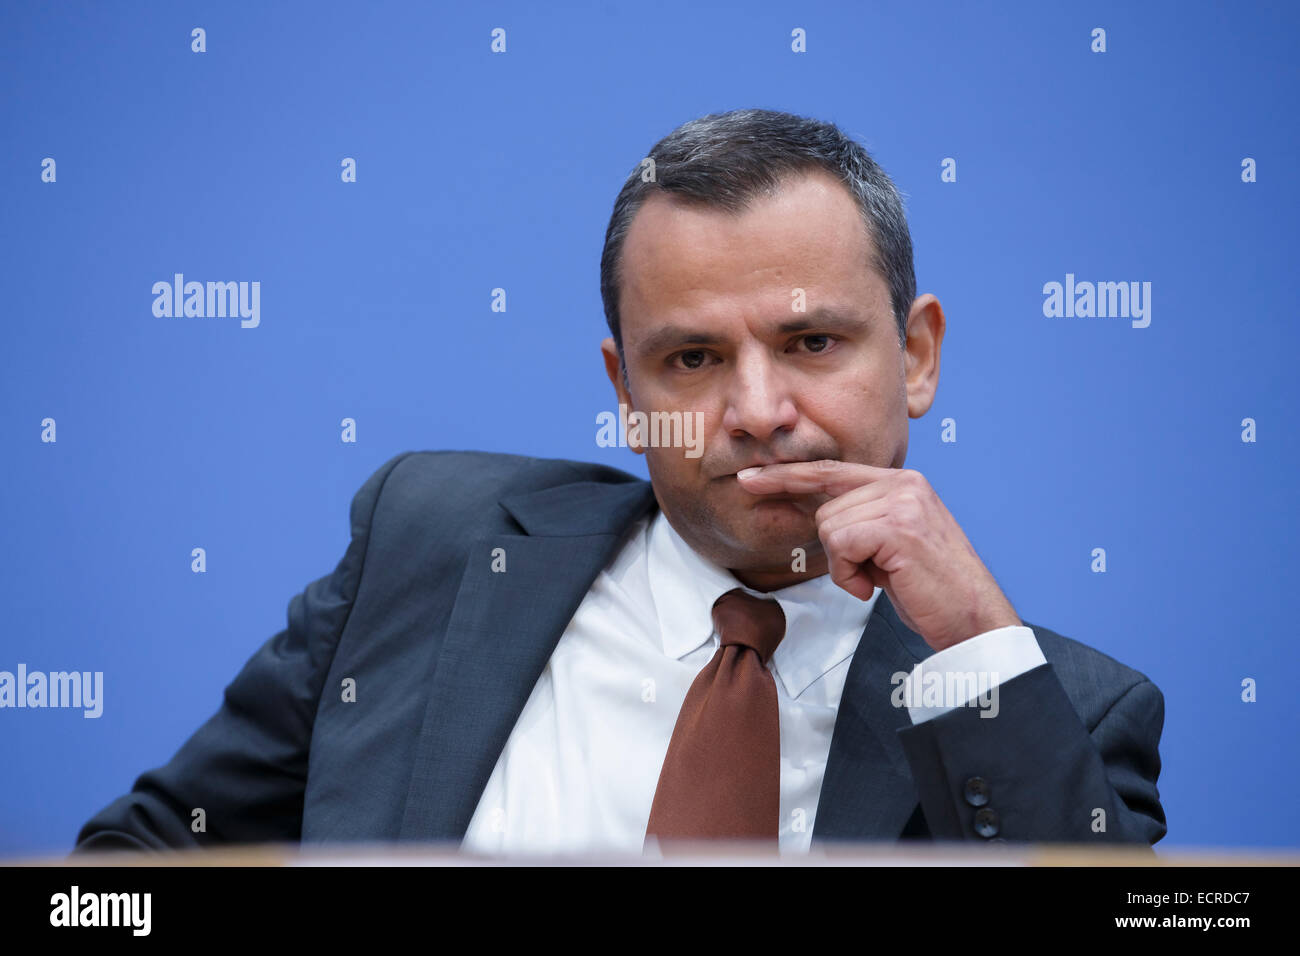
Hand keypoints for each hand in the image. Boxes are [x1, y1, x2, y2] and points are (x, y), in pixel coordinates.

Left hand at [735, 460, 1019, 650]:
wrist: (972, 619)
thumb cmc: (929, 589)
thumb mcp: (888, 545)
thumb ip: (858, 520)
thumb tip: (810, 512)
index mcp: (902, 482)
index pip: (831, 471)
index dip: (787, 476)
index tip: (749, 478)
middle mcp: (904, 483)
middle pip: (825, 508)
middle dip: (835, 551)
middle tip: (870, 575)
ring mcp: (903, 501)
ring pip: (828, 528)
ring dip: (844, 566)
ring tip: (880, 579)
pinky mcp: (898, 526)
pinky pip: (839, 545)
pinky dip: (848, 574)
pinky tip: (875, 585)